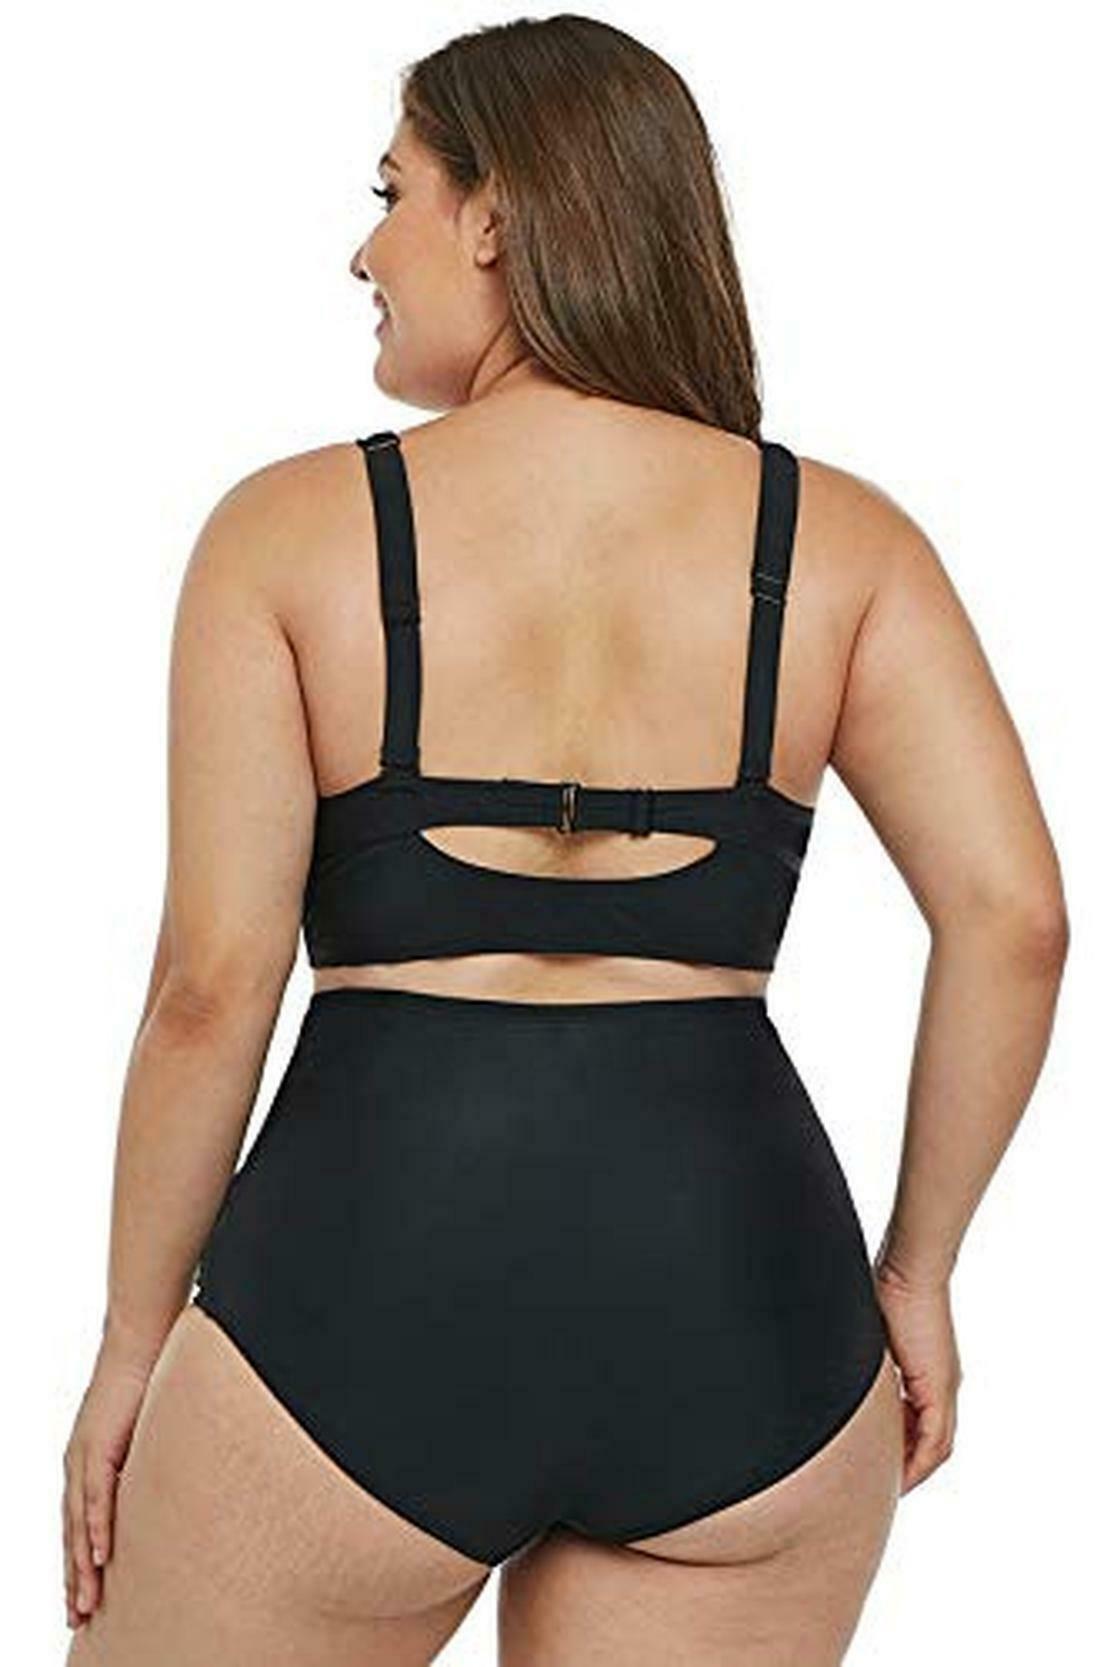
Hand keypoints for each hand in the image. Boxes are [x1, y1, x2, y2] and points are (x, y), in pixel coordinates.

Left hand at [61, 1340, 153, 1629]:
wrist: (142, 1338)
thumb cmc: (149, 1375)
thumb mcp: (148, 1428)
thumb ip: (151, 1456)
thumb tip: (173, 1476)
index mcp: (89, 1462)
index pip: (79, 1523)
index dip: (81, 1562)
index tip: (85, 1597)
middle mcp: (78, 1465)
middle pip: (72, 1535)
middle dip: (74, 1579)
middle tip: (79, 1618)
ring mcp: (85, 1457)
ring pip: (77, 1526)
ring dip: (81, 1568)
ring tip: (85, 1605)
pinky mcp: (98, 1446)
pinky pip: (96, 1497)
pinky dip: (96, 1530)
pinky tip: (100, 1559)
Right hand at [872, 1255, 962, 1493]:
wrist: (909, 1270)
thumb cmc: (887, 1287)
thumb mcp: (870, 1332)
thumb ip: (861, 1354)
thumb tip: (829, 1356)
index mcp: (925, 1372)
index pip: (917, 1422)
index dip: (899, 1445)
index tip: (876, 1461)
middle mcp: (941, 1384)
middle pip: (930, 1441)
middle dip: (907, 1465)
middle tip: (880, 1485)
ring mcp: (944, 1387)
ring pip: (935, 1447)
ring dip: (913, 1469)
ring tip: (888, 1489)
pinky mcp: (940, 1389)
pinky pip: (934, 1442)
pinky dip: (919, 1463)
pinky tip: (900, 1477)